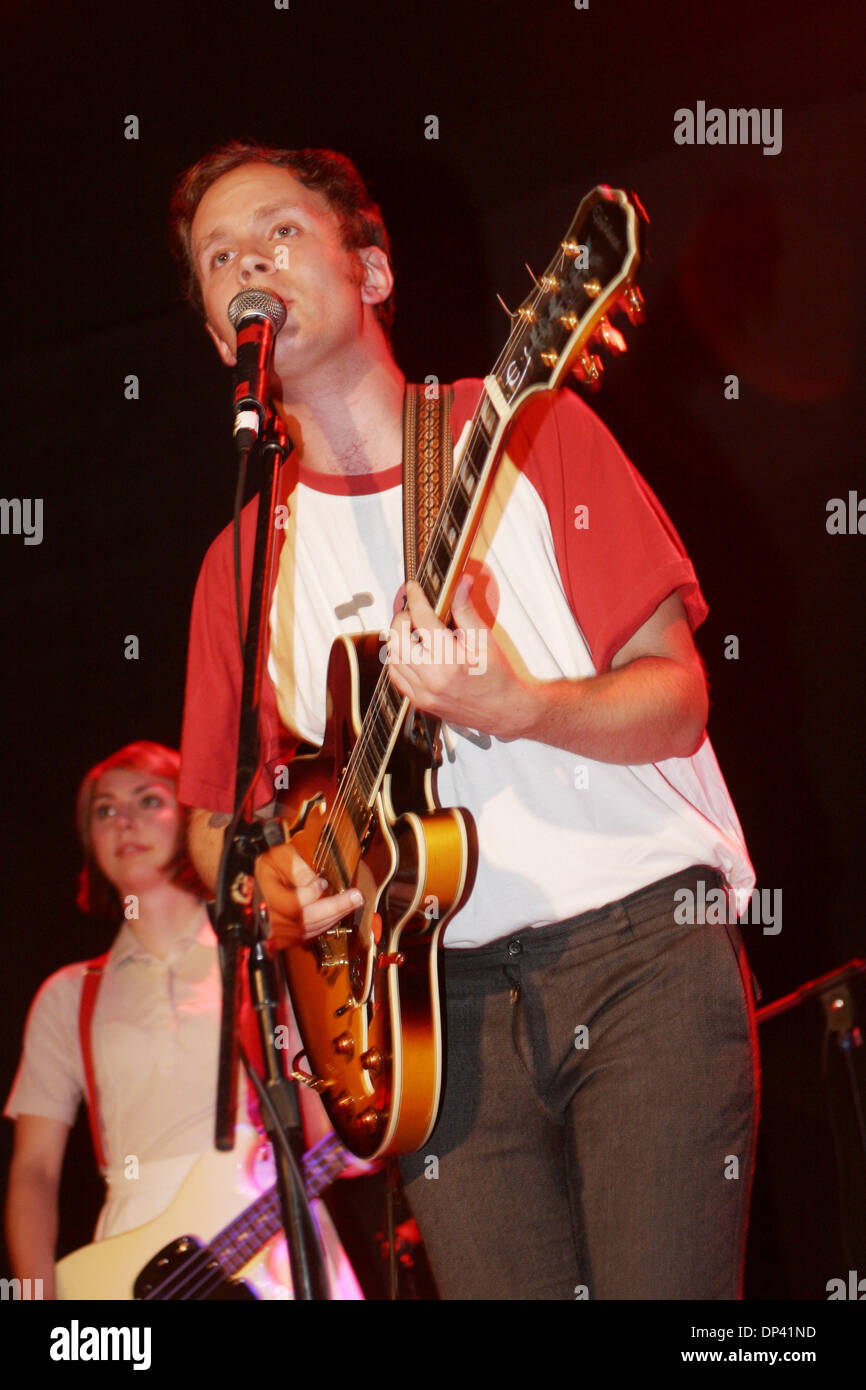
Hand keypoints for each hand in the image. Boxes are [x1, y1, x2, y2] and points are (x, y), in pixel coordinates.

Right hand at [255, 840, 362, 946]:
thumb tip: (314, 881)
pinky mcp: (281, 941)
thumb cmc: (260, 872)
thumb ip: (294, 865)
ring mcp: (276, 934)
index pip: (295, 903)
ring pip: (310, 930)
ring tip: (351, 903)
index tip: (322, 881)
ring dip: (333, 917)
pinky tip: (335, 914)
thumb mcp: (275, 858)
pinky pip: (307, 936)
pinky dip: (323, 925)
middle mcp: (271, 922)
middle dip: (336, 908)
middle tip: (356, 897)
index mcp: (266, 899)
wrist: (243, 890)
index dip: (312, 892)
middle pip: (308, 921)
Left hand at [386, 578, 537, 740]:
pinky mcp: (420, 702)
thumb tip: (461, 584)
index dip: (416, 598)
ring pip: (393, 658)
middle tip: (412, 612)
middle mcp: (433, 678)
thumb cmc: (498, 678)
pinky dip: (398, 660)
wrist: (504, 711)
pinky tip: (410, 652)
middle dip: (401, 619)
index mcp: (450, 660)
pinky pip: (397, 676)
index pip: (422, 620)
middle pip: (398, 639)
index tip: (413, 588)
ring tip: (411, 630)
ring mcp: (424, 693)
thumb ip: (466, 611)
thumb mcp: (485, 640)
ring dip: (397, 639)